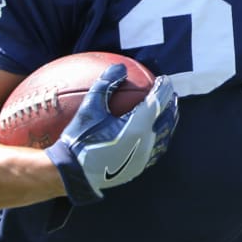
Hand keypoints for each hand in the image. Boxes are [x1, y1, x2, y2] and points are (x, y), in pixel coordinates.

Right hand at [45, 64, 177, 204]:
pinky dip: (159, 138)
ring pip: (164, 135)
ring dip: (168, 121)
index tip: (163, 79)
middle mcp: (146, 142)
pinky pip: (155, 150)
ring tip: (166, 112)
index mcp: (138, 126)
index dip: (164, 88)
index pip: (159, 101)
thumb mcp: (89, 109)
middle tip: (168, 94)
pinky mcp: (138, 168)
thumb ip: (105, 85)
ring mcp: (144, 157)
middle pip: (167, 118)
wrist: (72, 174)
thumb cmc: (78, 140)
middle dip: (170, 104)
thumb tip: (119, 66)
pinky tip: (153, 135)